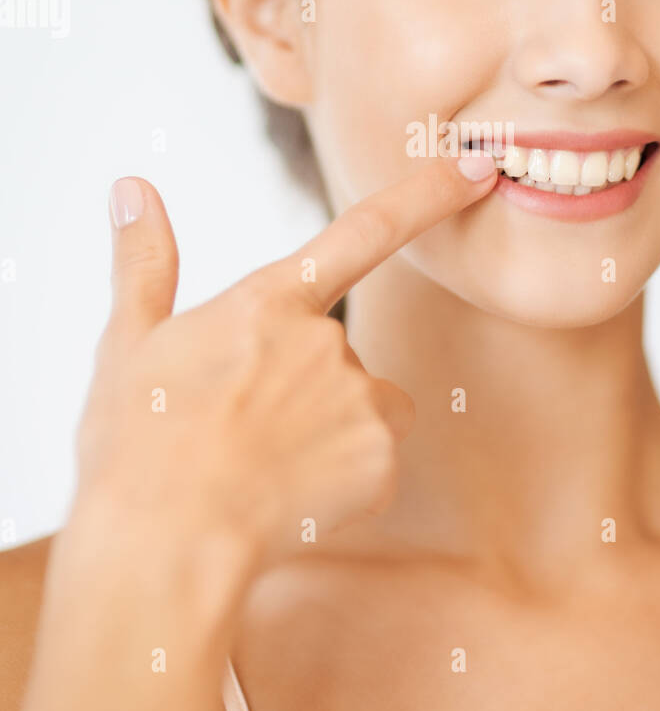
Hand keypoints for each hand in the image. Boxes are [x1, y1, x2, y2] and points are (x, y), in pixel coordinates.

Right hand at [73, 153, 496, 575]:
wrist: (164, 545)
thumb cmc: (136, 445)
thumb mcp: (129, 343)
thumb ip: (145, 260)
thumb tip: (131, 188)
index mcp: (269, 301)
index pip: (365, 229)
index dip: (428, 193)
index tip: (479, 165)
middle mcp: (326, 342)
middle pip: (339, 354)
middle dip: (304, 385)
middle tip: (240, 428)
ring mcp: (358, 402)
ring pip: (366, 407)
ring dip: (333, 429)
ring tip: (264, 466)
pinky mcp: (380, 463)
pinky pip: (374, 462)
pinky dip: (342, 481)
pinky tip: (290, 499)